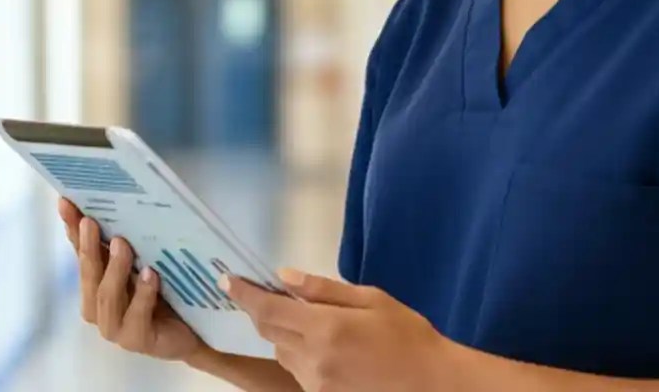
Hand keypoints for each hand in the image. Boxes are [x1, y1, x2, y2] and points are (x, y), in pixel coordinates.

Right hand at [58, 198, 206, 362]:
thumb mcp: (143, 262)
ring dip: (114, 269)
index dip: (72, 230)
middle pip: (89, 276)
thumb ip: (122, 244)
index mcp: (96, 285)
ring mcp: (115, 327)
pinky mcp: (137, 340)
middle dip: (89, 249)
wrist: (192, 330)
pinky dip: (142, 294)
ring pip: (107, 297)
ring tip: (122, 244)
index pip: (80, 254)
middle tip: (91, 222)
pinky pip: (136, 315)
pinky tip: (150, 274)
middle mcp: (98, 307)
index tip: (66, 203)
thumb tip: (112, 208)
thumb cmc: (164, 293)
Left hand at [222, 268, 457, 391]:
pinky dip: (301, 354)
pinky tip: (327, 347)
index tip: (227, 280)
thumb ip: (323, 289)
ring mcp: (315, 383)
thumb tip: (284, 277)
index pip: (267, 309)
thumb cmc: (407, 335)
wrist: (431, 384)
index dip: (243, 293)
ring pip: (282, 351)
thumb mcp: (371, 299)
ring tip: (313, 323)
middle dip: (263, 311)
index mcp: (325, 328)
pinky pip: (298, 370)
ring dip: (285, 334)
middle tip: (267, 293)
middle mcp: (312, 358)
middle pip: (268, 331)